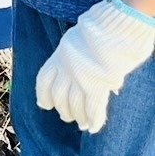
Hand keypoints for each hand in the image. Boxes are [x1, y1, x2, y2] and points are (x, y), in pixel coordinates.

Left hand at [36, 0, 154, 133]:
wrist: (113, 27)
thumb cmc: (98, 28)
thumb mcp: (75, 39)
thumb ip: (72, 55)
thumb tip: (73, 65)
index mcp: (58, 56)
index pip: (43, 80)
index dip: (43, 95)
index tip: (44, 104)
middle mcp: (66, 70)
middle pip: (59, 96)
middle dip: (63, 108)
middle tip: (66, 116)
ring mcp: (81, 78)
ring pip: (75, 104)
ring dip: (77, 116)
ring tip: (80, 123)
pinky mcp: (98, 85)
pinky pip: (94, 107)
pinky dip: (94, 119)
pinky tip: (93, 128)